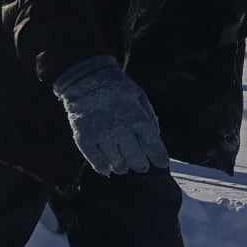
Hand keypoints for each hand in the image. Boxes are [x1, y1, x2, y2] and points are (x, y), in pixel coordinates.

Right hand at [51, 56, 169, 175]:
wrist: (84, 77)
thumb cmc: (115, 86)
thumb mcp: (138, 95)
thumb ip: (149, 116)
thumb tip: (155, 137)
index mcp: (137, 117)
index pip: (153, 145)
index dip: (159, 157)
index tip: (162, 164)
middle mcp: (120, 128)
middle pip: (136, 158)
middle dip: (141, 165)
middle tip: (142, 167)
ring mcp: (102, 134)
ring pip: (117, 162)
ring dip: (123, 167)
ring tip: (124, 167)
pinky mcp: (84, 137)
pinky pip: (95, 160)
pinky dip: (102, 167)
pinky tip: (107, 170)